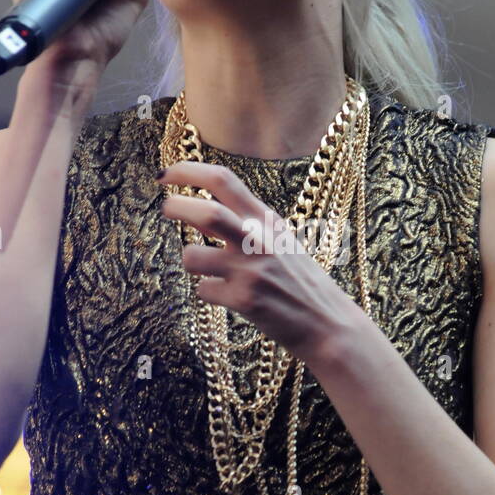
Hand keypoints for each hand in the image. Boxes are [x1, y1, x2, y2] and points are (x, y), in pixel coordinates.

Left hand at [158, 161, 359, 365]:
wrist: (328, 323)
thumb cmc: (302, 282)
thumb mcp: (282, 241)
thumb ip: (249, 224)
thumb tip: (206, 209)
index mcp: (266, 220)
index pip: (223, 180)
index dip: (188, 171)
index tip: (166, 175)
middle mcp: (259, 241)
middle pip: (206, 212)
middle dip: (175, 206)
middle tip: (166, 208)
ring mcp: (251, 271)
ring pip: (192, 256)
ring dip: (190, 260)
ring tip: (206, 268)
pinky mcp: (244, 300)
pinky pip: (203, 290)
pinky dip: (208, 292)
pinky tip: (227, 297)